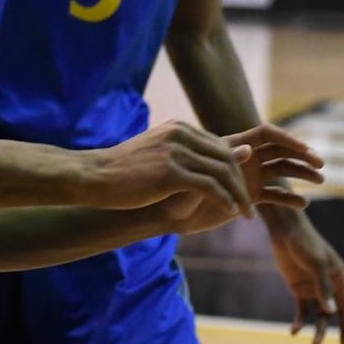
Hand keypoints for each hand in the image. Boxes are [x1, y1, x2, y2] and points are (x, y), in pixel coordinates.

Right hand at [84, 120, 269, 214]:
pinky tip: (231, 212)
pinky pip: (210, 186)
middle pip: (228, 158)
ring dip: (238, 195)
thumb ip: (187, 155)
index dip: (236, 170)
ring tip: (246, 213)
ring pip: (223, 172)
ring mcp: (177, 152)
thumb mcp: (158, 155)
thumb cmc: (123, 171)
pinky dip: (225, 200)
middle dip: (244, 182)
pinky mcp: (171, 172)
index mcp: (181, 129)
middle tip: (252, 203)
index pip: (222, 147)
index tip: (243, 189)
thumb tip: (208, 159)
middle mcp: (182, 135)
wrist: (90, 176)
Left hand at [162, 125, 325, 232]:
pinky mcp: (249, 197)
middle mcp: (246, 159)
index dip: (287, 138)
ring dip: (302, 174)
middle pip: (282, 151)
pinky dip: (290, 198)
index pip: (267, 134)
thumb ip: (222, 163)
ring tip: (320, 181)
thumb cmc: (174, 189)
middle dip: (302, 156)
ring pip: (283, 171)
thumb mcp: (196, 174)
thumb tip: (248, 150)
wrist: (166, 212)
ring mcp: (249, 178)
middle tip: (320, 165)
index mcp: (235, 146)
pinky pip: (276, 196)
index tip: (304, 148)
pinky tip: (303, 203)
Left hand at [267, 212, 343, 343]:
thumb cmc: (305, 243)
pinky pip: (302, 310)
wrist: (286, 232)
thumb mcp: (315, 264)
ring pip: (320, 314)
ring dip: (318, 330)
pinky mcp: (298, 288)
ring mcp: (314, 287)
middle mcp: (329, 284)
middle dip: (341, 330)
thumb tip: (331, 312)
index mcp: (339, 277)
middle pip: (338, 312)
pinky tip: (293, 332)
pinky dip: (299, 321)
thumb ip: (323, 288)